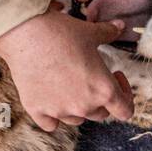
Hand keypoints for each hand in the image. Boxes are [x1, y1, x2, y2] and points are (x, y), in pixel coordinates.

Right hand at [0, 7, 133, 130]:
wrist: (26, 34)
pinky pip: (50, 124)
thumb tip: (119, 26)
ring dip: (77, 106)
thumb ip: (108, 33)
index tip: (116, 76)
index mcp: (103, 90)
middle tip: (92, 76)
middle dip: (100, 98)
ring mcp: (60, 111)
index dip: (126, 94)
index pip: (125, 111)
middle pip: (100, 114)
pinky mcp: (37, 111)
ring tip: (71, 84)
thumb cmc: (62, 33)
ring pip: (76, 119)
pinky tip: (51, 99)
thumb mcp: (91, 32)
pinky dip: (53, 115)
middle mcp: (83, 106)